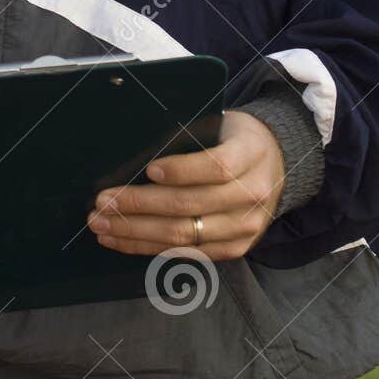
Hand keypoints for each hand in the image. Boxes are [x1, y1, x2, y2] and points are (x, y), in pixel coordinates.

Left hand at [85, 109, 285, 260]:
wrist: (277, 165)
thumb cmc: (234, 138)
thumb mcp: (222, 124)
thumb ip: (190, 137)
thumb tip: (134, 154)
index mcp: (250, 155)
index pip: (217, 167)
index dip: (182, 170)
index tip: (149, 169)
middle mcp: (252, 195)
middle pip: (189, 206)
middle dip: (139, 205)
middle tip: (102, 202)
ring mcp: (245, 227)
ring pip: (183, 235)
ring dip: (135, 232)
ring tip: (101, 224)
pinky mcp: (234, 248)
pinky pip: (186, 253)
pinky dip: (149, 247)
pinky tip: (121, 240)